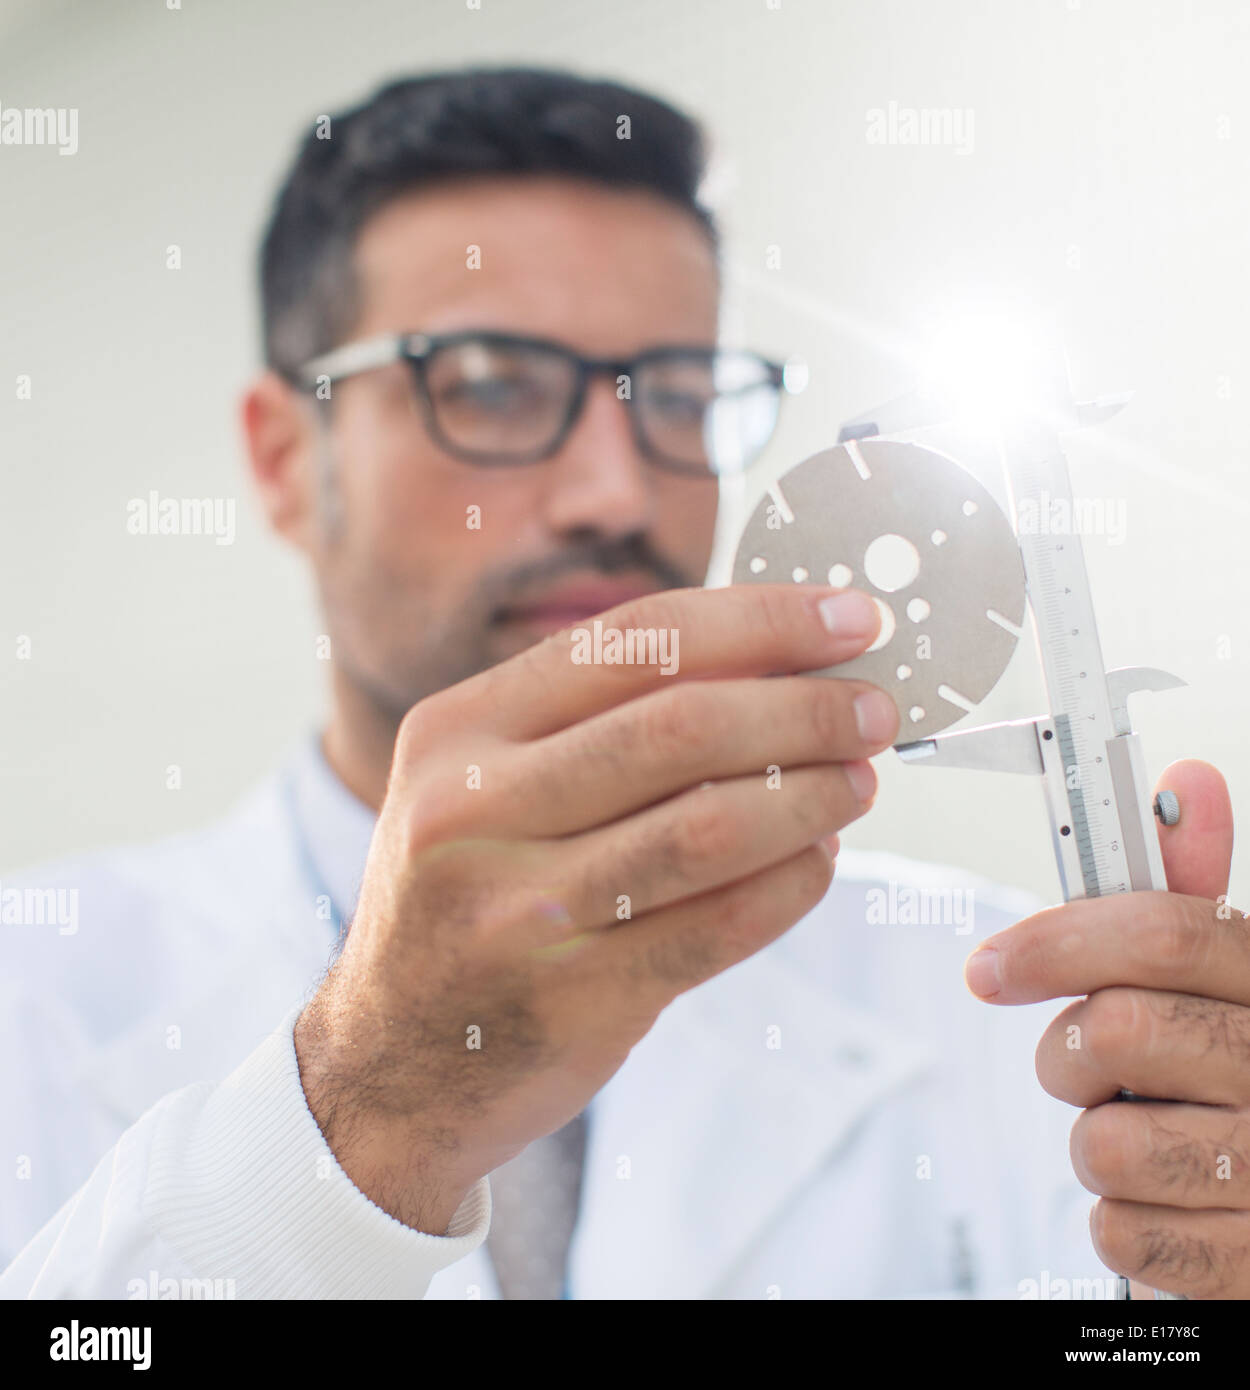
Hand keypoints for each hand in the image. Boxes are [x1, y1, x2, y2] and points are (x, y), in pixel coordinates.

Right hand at [294, 584, 898, 1233]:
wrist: (390, 1067)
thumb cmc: (457, 900)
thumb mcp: (473, 785)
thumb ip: (587, 722)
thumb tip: (767, 664)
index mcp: (457, 731)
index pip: (633, 641)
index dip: (760, 621)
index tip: (847, 619)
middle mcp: (473, 812)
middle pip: (680, 727)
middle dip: (804, 707)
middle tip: (872, 708)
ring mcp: (520, 913)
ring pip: (707, 828)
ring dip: (810, 794)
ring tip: (858, 781)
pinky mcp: (574, 1001)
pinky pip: (717, 928)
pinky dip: (790, 886)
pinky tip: (818, 862)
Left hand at [965, 758, 1247, 1297]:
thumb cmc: (1233, 1089)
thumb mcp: (1224, 989)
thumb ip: (1189, 897)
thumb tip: (1185, 782)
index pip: (1166, 931)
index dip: (1062, 938)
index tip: (993, 965)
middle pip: (1119, 1028)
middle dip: (1069, 1051)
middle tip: (1084, 1067)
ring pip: (1106, 1140)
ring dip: (1094, 1141)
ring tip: (1140, 1136)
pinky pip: (1119, 1230)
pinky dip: (1119, 1222)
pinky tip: (1164, 1206)